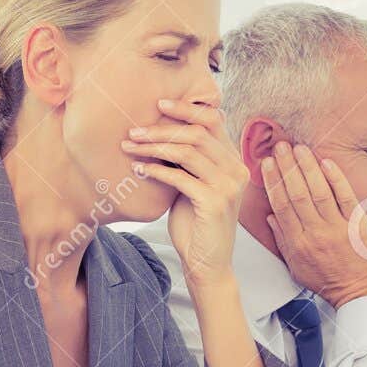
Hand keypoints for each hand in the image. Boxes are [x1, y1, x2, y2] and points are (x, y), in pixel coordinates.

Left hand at [129, 98, 248, 290]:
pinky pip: (180, 177)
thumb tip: (160, 131)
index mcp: (233, 161)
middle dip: (162, 128)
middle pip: (198, 133)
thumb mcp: (192, 184)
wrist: (207, 263)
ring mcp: (228, 186)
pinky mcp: (215, 203)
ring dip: (154, 147)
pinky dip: (156, 171)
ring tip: (130, 147)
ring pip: (188, 152)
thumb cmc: (195, 223)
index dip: (186, 108)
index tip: (159, 104)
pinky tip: (138, 170)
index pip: (213, 120)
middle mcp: (236, 170)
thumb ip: (187, 160)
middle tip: (134, 130)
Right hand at [261, 142, 366, 308]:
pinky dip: (335, 178)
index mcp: (298, 244)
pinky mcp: (358, 224)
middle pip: (298, 195)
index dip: (273, 182)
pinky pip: (345, 197)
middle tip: (280, 147)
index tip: (266, 164)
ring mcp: (338, 228)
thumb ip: (283, 240)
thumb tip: (270, 216)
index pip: (282, 206)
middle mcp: (316, 234)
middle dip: (287, 168)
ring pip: (319, 192)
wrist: (361, 293)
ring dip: (307, 168)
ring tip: (298, 148)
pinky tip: (326, 162)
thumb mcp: (297, 267)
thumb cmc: (328, 281)